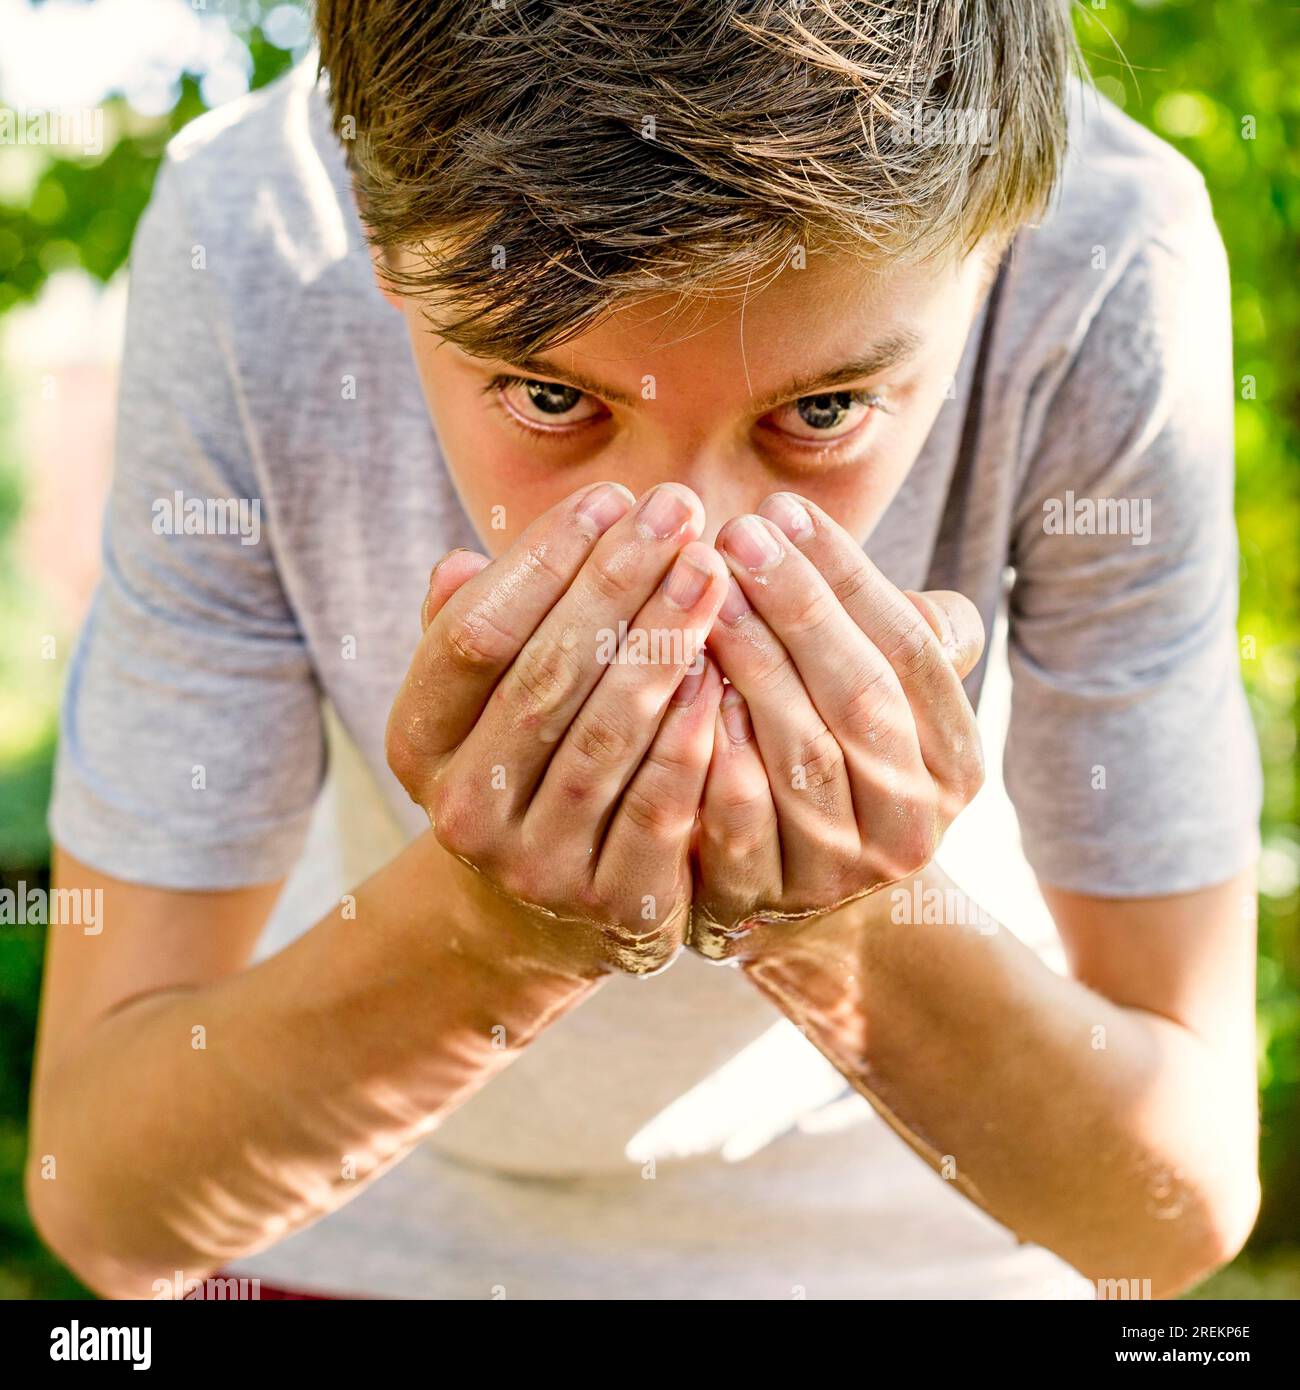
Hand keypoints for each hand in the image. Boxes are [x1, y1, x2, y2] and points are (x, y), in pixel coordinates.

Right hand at [386, 481, 728, 977]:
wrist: (546, 908)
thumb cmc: (524, 760)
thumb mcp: (480, 702)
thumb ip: (472, 632)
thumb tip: (455, 561)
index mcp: (420, 743)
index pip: (473, 636)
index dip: (542, 560)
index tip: (610, 495)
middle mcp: (463, 810)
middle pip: (544, 679)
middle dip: (618, 584)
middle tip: (680, 510)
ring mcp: (537, 866)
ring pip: (605, 740)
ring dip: (661, 646)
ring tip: (710, 571)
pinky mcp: (615, 906)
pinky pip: (661, 808)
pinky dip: (693, 736)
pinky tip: (725, 668)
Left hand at [688, 491, 985, 961]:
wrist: (800, 903)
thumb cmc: (831, 760)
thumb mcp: (880, 701)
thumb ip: (875, 625)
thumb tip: (815, 527)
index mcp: (954, 763)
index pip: (911, 651)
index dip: (848, 576)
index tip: (786, 509)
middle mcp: (911, 825)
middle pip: (860, 698)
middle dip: (797, 607)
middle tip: (735, 532)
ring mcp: (840, 873)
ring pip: (801, 756)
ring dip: (752, 666)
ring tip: (703, 593)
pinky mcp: (764, 904)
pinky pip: (738, 827)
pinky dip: (713, 754)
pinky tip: (682, 685)